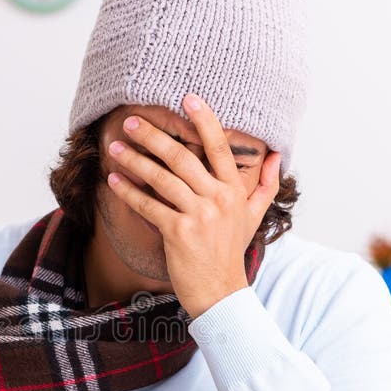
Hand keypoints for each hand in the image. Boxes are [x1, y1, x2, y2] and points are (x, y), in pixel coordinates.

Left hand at [105, 93, 280, 317]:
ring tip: (115, 148)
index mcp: (234, 191)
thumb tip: (277, 155)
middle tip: (131, 121)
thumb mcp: (254, 217)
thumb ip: (265, 184)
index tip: (186, 98)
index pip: (219, 148)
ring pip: (162, 179)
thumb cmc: (231, 252)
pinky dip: (129, 192)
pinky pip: (149, 206)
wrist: (220, 291)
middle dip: (154, 136)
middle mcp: (218, 199)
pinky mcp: (178, 233)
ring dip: (135, 161)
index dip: (204, 120)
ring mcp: (198, 216)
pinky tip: (114, 181)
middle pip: (182, 158)